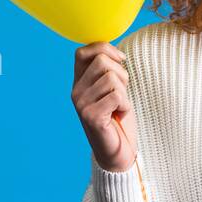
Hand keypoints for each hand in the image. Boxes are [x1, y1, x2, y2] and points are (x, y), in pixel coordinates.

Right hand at [72, 42, 135, 172]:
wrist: (119, 153)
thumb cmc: (118, 120)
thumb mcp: (113, 89)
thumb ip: (108, 71)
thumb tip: (114, 51)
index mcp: (79, 83)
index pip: (83, 51)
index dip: (105, 48)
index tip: (121, 60)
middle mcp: (75, 92)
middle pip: (102, 61)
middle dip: (121, 74)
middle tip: (122, 94)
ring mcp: (81, 105)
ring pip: (112, 78)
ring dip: (125, 92)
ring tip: (120, 107)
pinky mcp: (92, 117)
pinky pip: (117, 96)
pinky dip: (126, 105)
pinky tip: (120, 115)